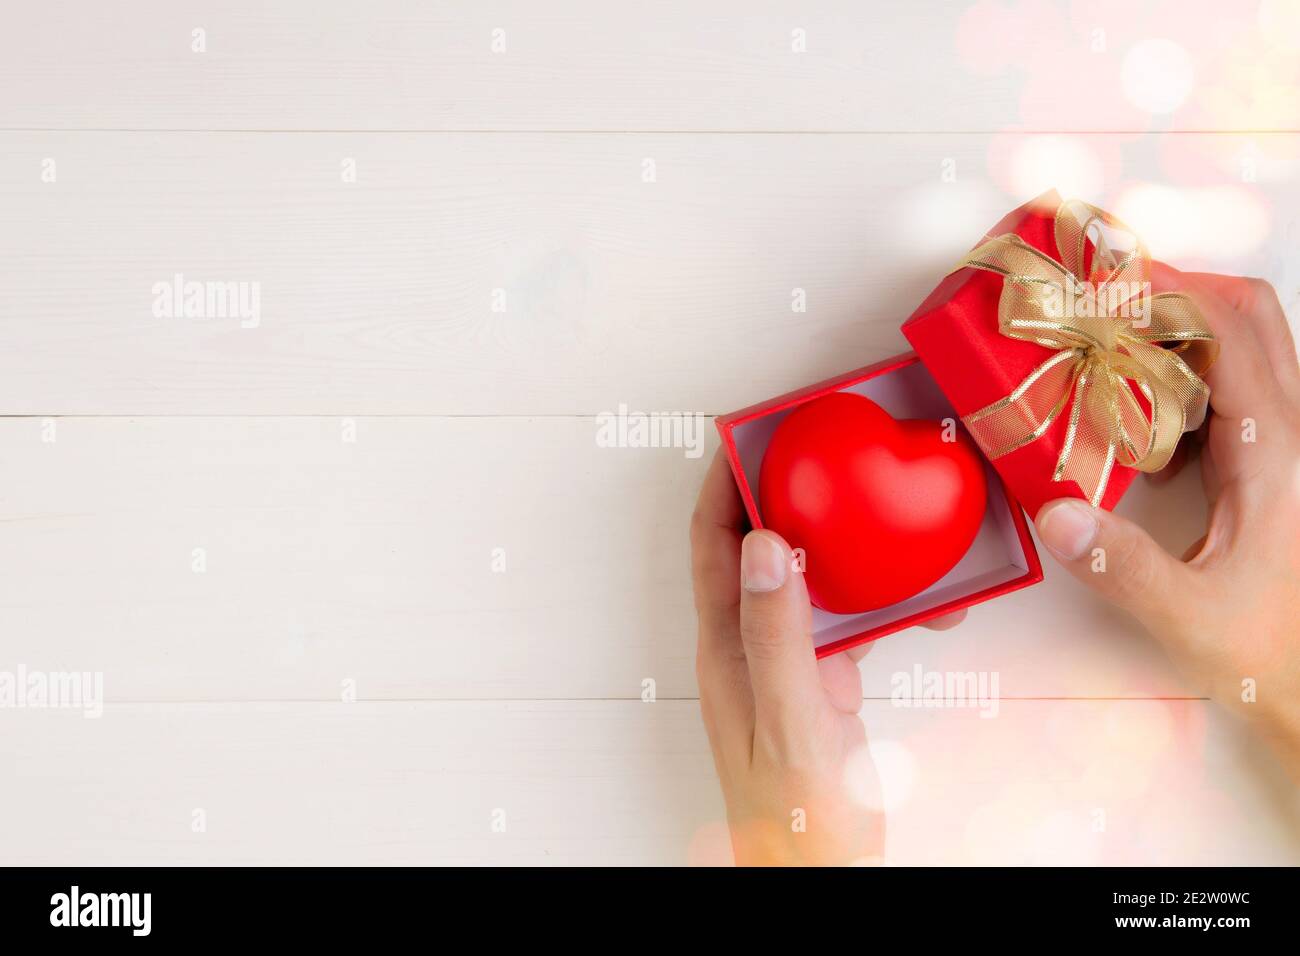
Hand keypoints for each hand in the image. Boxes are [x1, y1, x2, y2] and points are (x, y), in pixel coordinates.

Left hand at [690, 449, 962, 864]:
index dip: (723, 488)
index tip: (746, 437)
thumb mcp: (789, 720)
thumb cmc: (791, 813)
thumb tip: (763, 546)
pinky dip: (881, 601)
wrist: (821, 869)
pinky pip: (849, 623)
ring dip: (843, 547)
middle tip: (824, 453)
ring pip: (811, 583)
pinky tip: (917, 595)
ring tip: (881, 511)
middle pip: (759, 550)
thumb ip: (777, 635)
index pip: (713, 546)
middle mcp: (752, 647)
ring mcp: (790, 665)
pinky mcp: (825, 686)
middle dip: (787, 497)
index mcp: (727, 648)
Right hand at [1033, 271, 1299, 772]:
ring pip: (1252, 352)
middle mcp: (1293, 438)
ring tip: (1116, 354)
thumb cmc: (1277, 655)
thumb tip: (1055, 513)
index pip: (1233, 331)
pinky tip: (1146, 430)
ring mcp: (1289, 451)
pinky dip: (1190, 385)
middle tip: (1113, 302)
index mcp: (1276, 455)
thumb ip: (1120, 566)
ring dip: (1187, 336)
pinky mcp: (1277, 472)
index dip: (1173, 288)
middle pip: (1254, 318)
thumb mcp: (1191, 617)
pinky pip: (1240, 396)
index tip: (1112, 278)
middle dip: (1183, 292)